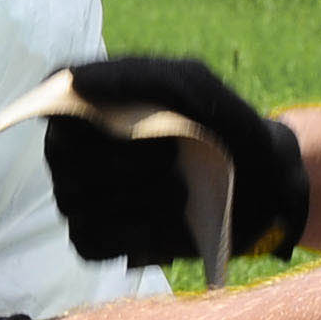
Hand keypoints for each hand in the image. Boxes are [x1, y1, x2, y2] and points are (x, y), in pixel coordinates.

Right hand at [43, 56, 309, 267]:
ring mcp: (76, 197)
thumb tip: (74, 82)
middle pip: (68, 163)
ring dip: (141, 202)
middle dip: (132, 168)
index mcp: (86, 102)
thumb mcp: (194, 88)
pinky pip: (90, 242)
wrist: (262, 185)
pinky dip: (135, 236)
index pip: (57, 111)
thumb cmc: (225, 128)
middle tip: (176, 165)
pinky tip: (166, 225)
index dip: (102, 128)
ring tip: (182, 194)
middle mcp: (69, 150)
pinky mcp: (91, 239)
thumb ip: (137, 77)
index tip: (156, 137)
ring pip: (79, 203)